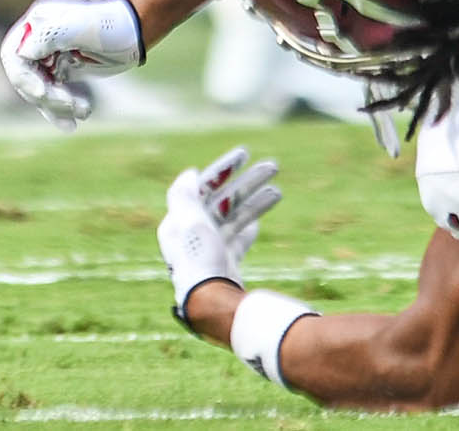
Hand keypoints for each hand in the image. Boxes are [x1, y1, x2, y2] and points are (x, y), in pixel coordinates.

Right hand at [0, 0, 141, 126]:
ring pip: (38, 92)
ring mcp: (47, 57)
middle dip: (47, 96)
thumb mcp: (81, 27)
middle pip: (25, 79)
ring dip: (58, 106)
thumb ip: (50, 35)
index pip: (14, 57)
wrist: (135, 33)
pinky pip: (51, 96)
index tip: (43, 93)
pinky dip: (60, 110)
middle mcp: (37, 40)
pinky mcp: (59, 71)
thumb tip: (24, 52)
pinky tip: (74, 122)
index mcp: (36, 24)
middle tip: (72, 105)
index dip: (25, 79)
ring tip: (84, 111)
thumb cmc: (110, 25)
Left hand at [159, 147, 280, 312]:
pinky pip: (238, 239)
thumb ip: (184, 194)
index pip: (202, 187)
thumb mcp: (188, 221)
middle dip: (247, 182)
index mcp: (180, 221)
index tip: (245, 154)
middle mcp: (192, 235)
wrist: (213, 305)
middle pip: (222, 200)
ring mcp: (210, 250)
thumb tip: (190, 174)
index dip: (223, 169)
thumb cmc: (200, 261)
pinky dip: (249, 228)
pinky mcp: (224, 265)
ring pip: (234, 218)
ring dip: (255, 201)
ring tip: (278, 190)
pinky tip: (259, 221)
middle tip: (273, 166)